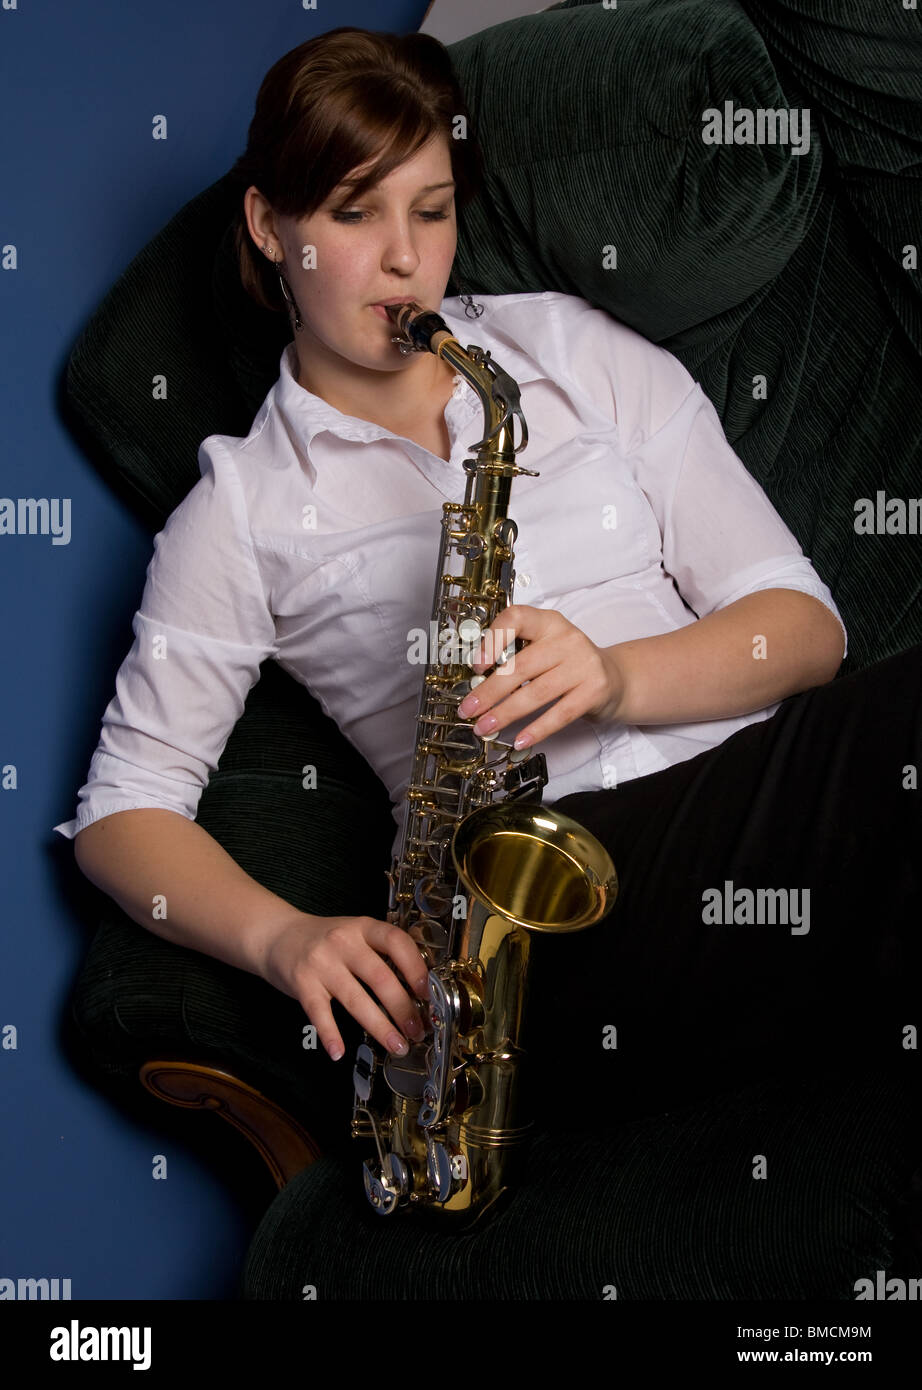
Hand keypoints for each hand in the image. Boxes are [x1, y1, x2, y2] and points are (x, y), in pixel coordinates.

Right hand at [259, 911, 430, 1062]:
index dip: (415, 967)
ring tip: (397, 1045)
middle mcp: (343, 942)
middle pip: (380, 978)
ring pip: (356, 1000)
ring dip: (380, 1027)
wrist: (276, 935)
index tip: (427, 992)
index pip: (396, 942)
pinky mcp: (302, 983)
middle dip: (403, 1009)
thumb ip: (380, 952)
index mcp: (362, 927)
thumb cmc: (323, 940)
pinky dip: (330, 1035)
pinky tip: (339, 1052)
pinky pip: (319, 1013)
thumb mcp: (355, 933)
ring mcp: (321, 963)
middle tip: (417, 1030)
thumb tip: (417, 989)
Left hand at [456, 605, 624, 748]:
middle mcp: (567, 639)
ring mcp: (583, 665)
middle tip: (468, 709)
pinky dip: (537, 729)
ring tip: (484, 727)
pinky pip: (559, 714)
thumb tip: (477, 685)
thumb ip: (517, 656)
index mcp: (549, 622)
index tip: (476, 666)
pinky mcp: (594, 691)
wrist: (616, 678)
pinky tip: (519, 740)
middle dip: (489, 692)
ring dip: (505, 714)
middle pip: (520, 666)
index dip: (492, 640)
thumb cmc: (569, 665)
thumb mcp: (547, 647)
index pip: (516, 619)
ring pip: (536, 692)